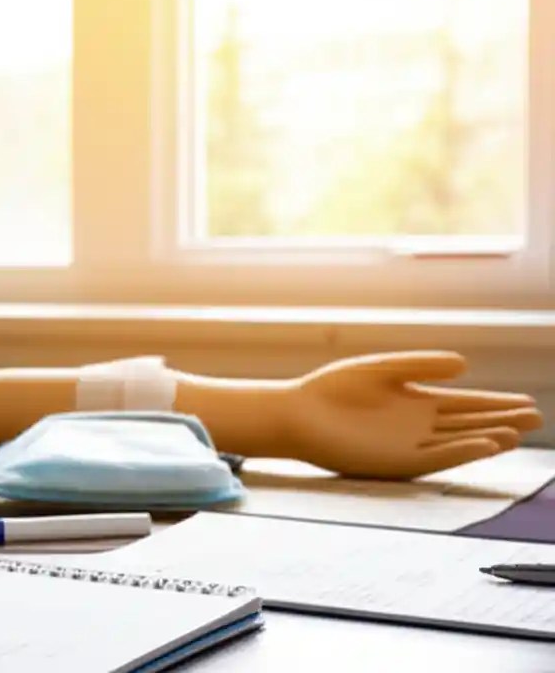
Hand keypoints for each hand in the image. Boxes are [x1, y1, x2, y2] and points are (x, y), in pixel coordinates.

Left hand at [281, 350, 541, 478]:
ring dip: (486, 438)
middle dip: (501, 420)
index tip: (527, 402)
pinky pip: (435, 459)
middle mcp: (418, 425)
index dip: (495, 403)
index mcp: (416, 401)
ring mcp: (408, 445)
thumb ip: (420, 365)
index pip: (465, 404)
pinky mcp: (394, 462)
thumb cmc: (332, 389)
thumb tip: (465, 365)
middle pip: (469, 424)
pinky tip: (484, 445)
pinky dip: (460, 452)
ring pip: (457, 442)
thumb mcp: (382, 369)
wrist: (296, 413)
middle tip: (536, 417)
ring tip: (517, 433)